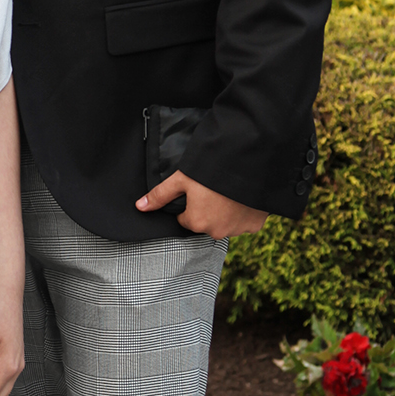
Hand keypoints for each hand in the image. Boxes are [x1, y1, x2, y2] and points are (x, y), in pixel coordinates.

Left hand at [136, 170, 267, 238]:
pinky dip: (243, 213)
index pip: (185, 219)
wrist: (247, 164)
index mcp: (196, 223)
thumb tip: (140, 206)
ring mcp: (237, 230)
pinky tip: (241, 197)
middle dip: (207, 210)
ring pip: (225, 223)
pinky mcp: (255, 225)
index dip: (189, 204)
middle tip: (212, 190)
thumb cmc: (211, 170)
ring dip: (225, 213)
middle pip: (205, 222)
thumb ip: (161, 195)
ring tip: (227, 192)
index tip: (197, 191)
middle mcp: (216, 232)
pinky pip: (244, 222)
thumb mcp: (181, 179)